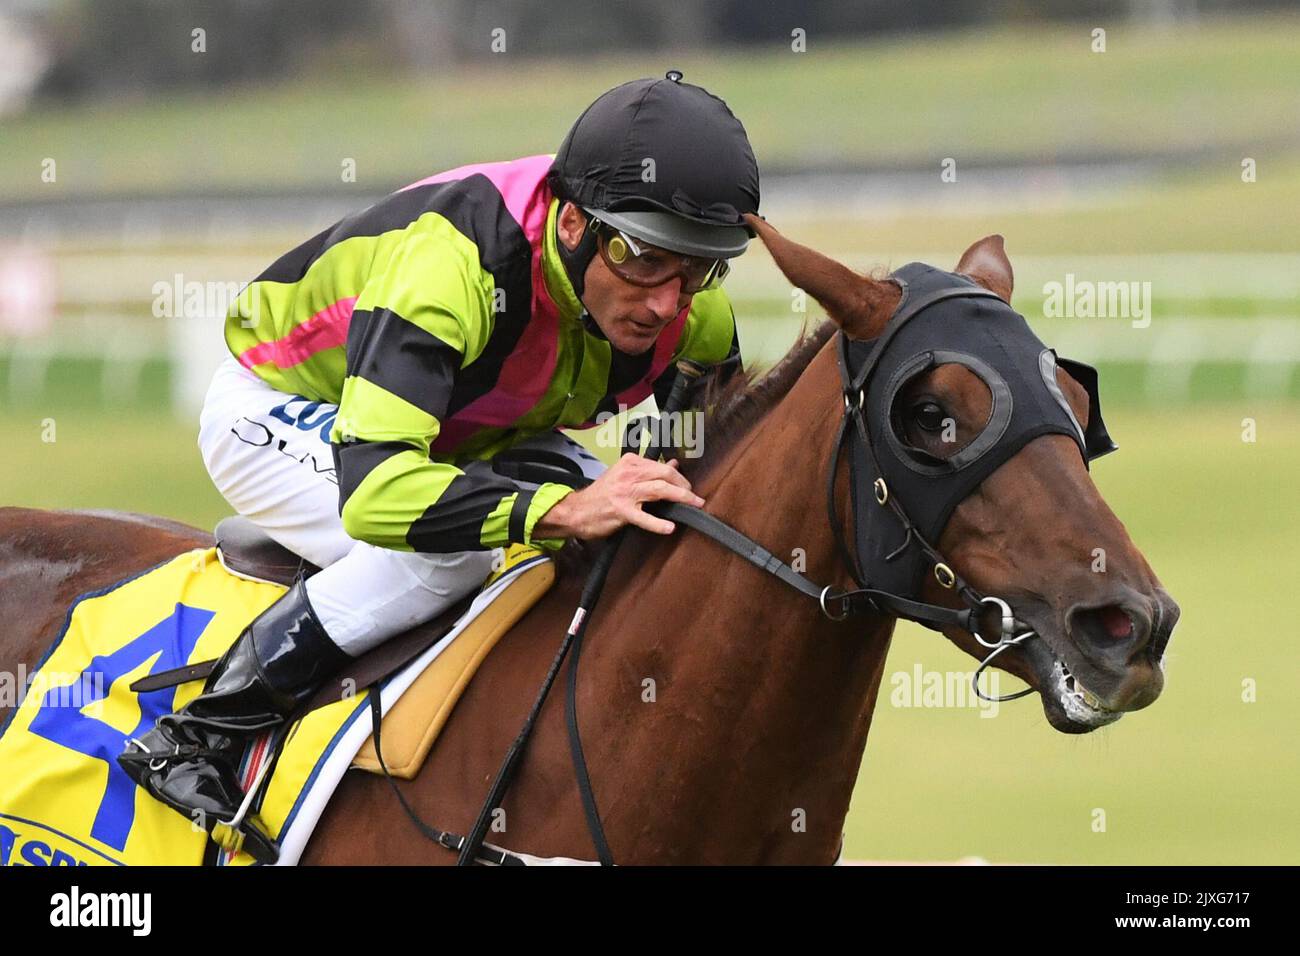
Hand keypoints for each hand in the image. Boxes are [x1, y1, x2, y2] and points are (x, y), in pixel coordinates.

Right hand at [533, 454, 704, 539]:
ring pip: (660, 491)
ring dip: (681, 498)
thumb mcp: (624, 476)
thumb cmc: (601, 495)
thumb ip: (648, 470)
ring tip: (694, 506)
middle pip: (665, 476)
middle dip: (685, 487)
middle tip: (696, 498)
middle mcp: (628, 474)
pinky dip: (658, 524)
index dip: (679, 477)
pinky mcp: (621, 511)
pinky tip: (669, 528)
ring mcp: (624, 492)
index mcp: (629, 462)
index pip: (661, 466)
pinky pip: (644, 517)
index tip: (687, 486)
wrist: (576, 511)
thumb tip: (673, 464)